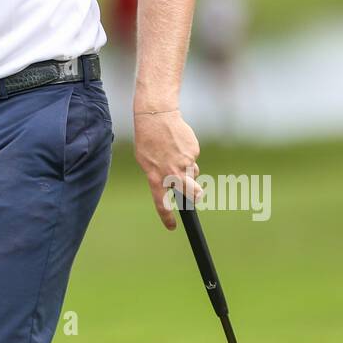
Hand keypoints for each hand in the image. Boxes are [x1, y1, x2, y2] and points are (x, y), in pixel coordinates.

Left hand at [132, 109, 202, 229]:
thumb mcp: (146, 161)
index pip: (161, 203)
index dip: (167, 217)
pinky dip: (187, 154)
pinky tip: (178, 143)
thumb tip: (172, 185)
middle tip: (195, 195)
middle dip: (196, 196)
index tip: (171, 227)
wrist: (157, 116)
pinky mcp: (193, 151)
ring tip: (175, 153)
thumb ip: (158, 175)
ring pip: (193, 173)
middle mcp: (172, 172)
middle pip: (193, 193)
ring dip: (188, 169)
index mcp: (156, 176)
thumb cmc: (148, 139)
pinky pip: (193, 159)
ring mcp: (184, 162)